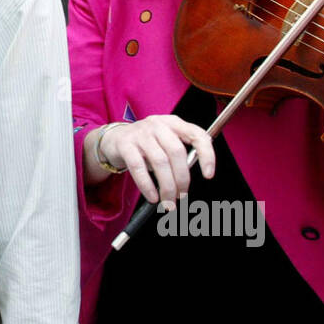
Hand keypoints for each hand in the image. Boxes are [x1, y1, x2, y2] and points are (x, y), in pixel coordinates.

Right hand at [90, 115, 214, 206]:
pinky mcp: (125, 145)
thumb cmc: (146, 144)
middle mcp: (158, 125)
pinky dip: (147, 186)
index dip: (206, 155)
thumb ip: (180, 155)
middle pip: (177, 152)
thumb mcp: (165, 142)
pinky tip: (152, 196)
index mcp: (174, 123)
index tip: (209, 174)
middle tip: (182, 195)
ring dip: (167, 186)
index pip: (197, 135)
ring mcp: (141, 134)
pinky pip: (139, 168)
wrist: (115, 138)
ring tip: (168, 200)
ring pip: (160, 162)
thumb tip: (187, 180)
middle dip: (182, 179)